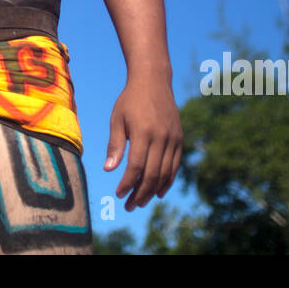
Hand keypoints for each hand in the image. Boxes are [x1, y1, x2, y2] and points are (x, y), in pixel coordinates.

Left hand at [104, 76, 182, 210]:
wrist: (154, 80)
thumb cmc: (130, 100)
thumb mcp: (117, 119)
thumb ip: (115, 145)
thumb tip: (109, 170)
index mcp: (143, 132)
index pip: (136, 166)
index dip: (128, 183)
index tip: (119, 194)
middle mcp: (161, 137)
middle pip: (152, 174)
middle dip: (140, 193)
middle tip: (129, 206)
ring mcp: (173, 139)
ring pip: (165, 173)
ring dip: (153, 191)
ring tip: (141, 202)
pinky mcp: (179, 139)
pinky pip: (174, 165)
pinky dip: (167, 180)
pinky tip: (158, 191)